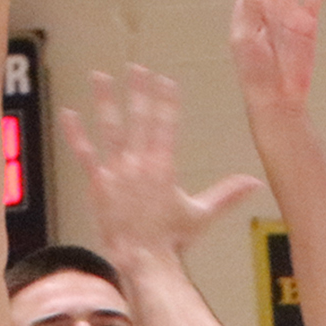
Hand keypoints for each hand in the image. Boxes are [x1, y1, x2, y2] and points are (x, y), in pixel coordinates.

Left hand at [61, 66, 260, 263]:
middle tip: (136, 67)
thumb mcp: (202, 214)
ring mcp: (118, 171)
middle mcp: (141, 163)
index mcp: (165, 166)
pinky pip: (85, 154)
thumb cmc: (172, 240)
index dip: (166, 100)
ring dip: (105, 100)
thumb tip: (257, 183)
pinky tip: (68, 112)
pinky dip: (76, 134)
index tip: (165, 80)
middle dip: (138, 91)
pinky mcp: (99, 184)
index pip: (166, 124)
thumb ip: (228, 194)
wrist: (143, 258)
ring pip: (110, 128)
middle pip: (140, 119)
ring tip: (100, 76)